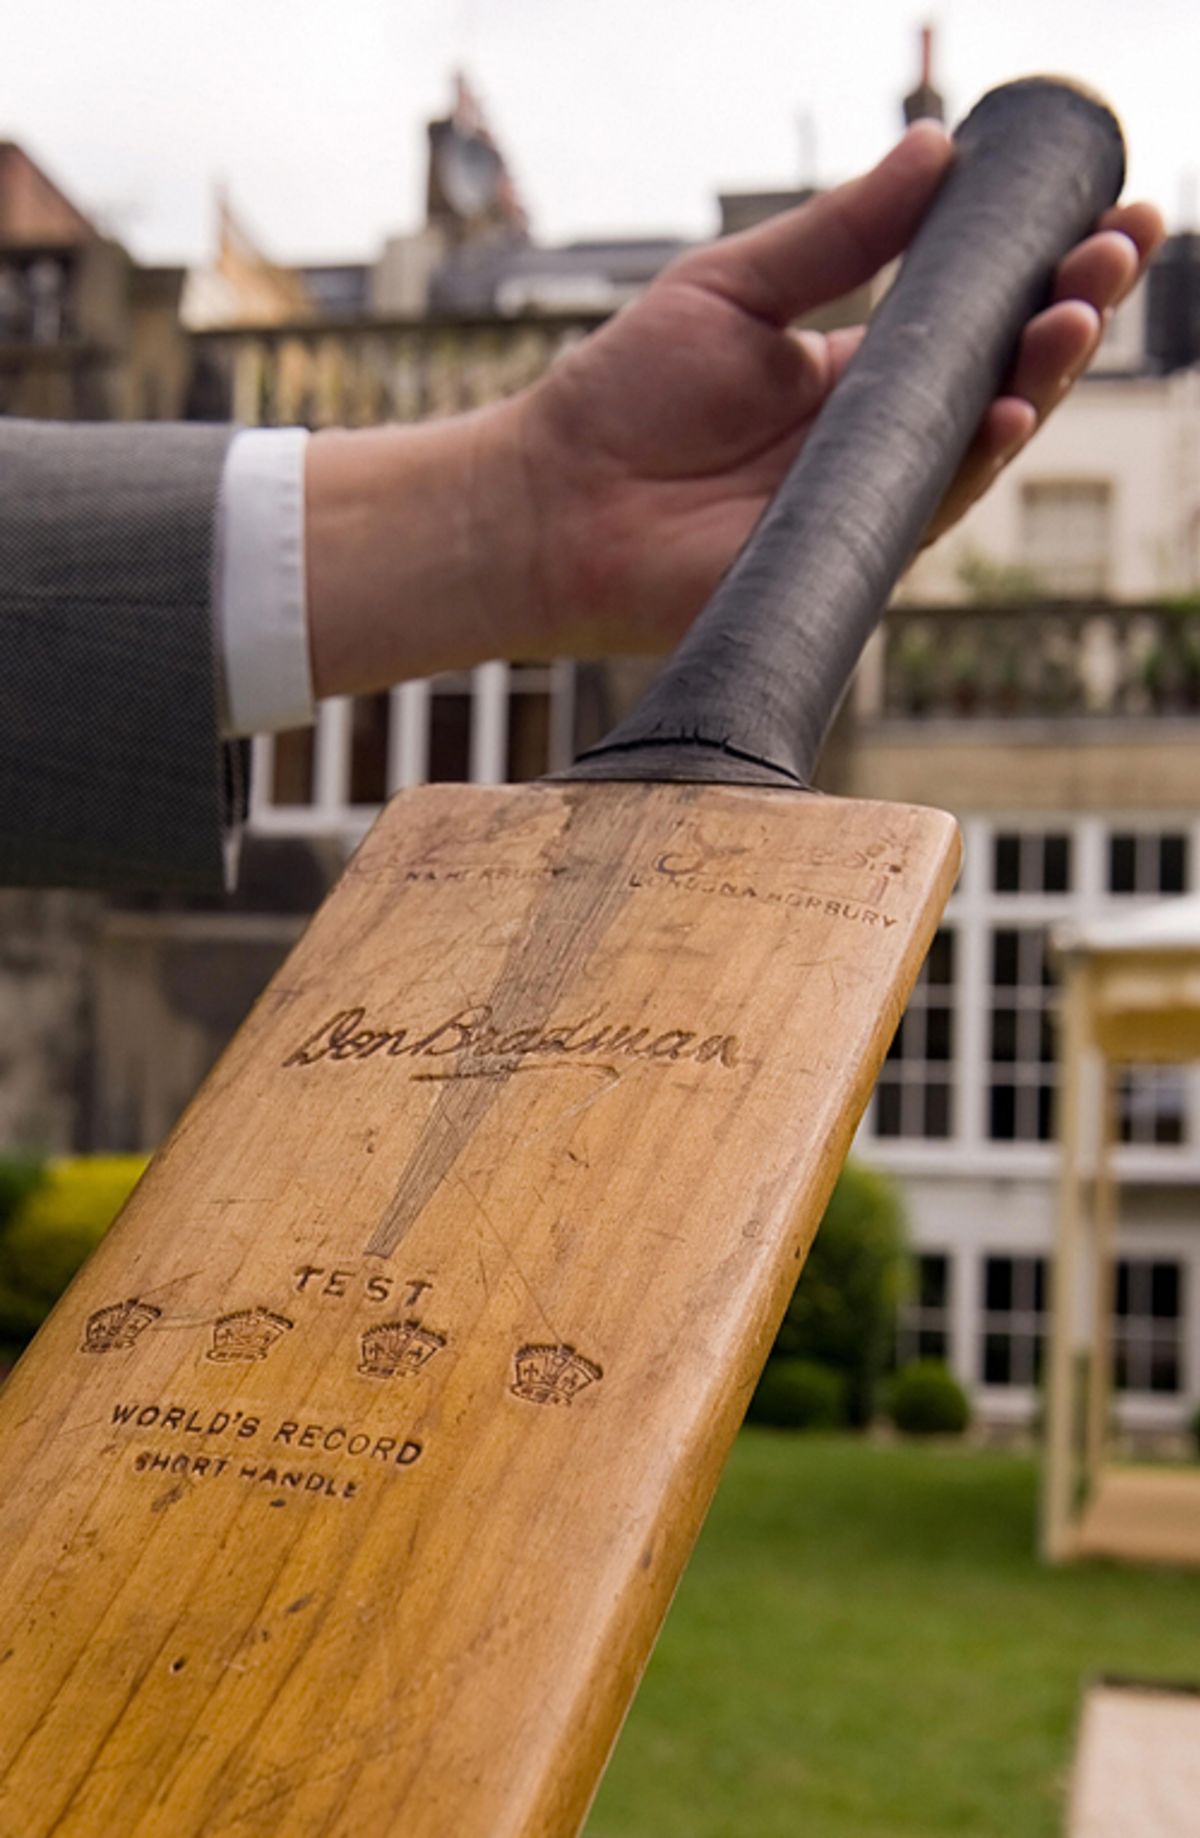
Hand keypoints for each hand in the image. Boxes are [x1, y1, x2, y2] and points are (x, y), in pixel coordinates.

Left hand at [510, 120, 1162, 657]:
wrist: (552, 503)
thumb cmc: (624, 398)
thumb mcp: (734, 288)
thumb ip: (836, 235)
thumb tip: (935, 149)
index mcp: (859, 375)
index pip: (976, 317)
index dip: (1046, 268)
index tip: (1109, 209)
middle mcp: (879, 442)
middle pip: (1002, 376)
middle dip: (1071, 311)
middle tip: (1119, 247)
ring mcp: (871, 503)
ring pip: (983, 443)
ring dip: (1041, 377)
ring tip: (1079, 312)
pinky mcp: (850, 560)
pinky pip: (928, 509)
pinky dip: (973, 461)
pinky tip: (1010, 408)